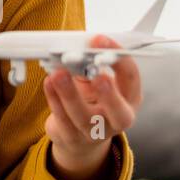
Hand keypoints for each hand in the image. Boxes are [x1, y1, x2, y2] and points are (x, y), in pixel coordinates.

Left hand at [41, 34, 141, 179]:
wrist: (80, 135)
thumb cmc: (92, 99)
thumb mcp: (97, 79)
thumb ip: (90, 64)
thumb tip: (77, 47)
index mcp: (129, 99)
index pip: (131, 78)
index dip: (119, 58)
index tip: (101, 40)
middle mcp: (117, 119)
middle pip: (119, 113)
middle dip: (109, 94)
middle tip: (98, 74)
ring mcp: (95, 133)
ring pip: (84, 117)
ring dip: (70, 94)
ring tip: (58, 74)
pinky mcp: (72, 138)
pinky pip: (62, 120)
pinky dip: (54, 99)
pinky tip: (48, 83)